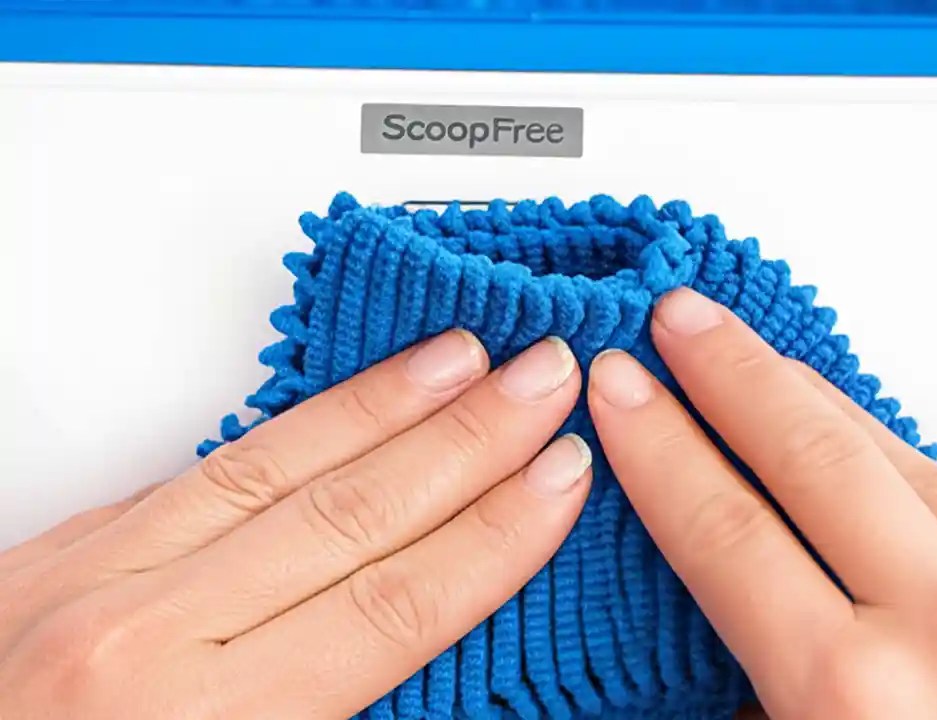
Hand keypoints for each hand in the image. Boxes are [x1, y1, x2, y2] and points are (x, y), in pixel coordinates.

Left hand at [0, 333, 591, 718]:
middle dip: (468, 439)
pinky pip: (197, 468)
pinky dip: (288, 426)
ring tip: (466, 360)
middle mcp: (144, 635)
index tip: (562, 479)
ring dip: (388, 406)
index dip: (495, 535)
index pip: (395, 604)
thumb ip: (337, 710)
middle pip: (352, 513)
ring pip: (274, 465)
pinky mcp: (59, 550)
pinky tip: (345, 401)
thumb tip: (430, 653)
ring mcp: (91, 579)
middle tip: (544, 380)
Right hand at [587, 288, 936, 719]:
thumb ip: (762, 709)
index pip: (722, 530)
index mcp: (854, 699)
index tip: (622, 388)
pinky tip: (920, 479)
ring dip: (831, 411)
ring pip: (913, 463)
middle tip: (685, 318)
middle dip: (733, 372)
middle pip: (812, 454)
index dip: (660, 446)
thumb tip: (733, 646)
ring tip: (775, 375)